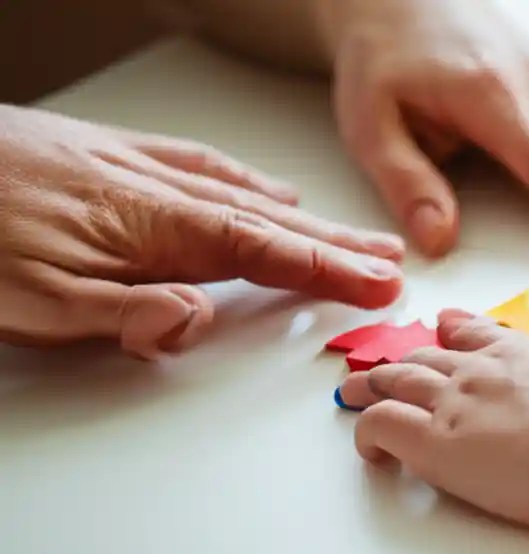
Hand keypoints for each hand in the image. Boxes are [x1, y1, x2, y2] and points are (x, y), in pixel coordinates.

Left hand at [0, 105, 404, 357]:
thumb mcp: (30, 303)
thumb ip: (119, 315)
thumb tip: (194, 319)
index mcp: (150, 227)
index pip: (261, 251)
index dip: (325, 271)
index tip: (378, 284)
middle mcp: (154, 189)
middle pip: (266, 221)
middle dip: (333, 245)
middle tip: (389, 262)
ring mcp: (134, 167)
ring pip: (240, 194)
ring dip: (301, 217)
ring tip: (348, 235)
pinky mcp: (106, 155)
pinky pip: (199, 166)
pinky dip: (244, 183)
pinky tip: (258, 187)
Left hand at [340, 277, 528, 531]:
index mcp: (522, 350)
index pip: (471, 333)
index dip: (451, 331)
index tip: (441, 329)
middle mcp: (479, 369)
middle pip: (422, 357)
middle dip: (400, 364)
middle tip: (382, 373)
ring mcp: (453, 403)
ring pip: (390, 383)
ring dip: (370, 389)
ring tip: (356, 398)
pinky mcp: (435, 445)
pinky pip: (378, 426)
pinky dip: (366, 433)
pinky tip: (372, 451)